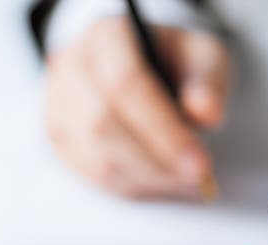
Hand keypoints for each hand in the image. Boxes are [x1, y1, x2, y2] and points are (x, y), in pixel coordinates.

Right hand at [44, 17, 229, 199]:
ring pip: (97, 158)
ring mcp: (59, 105)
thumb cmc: (176, 63)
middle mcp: (72, 67)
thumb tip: (206, 112)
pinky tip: (160, 179)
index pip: (125, 84)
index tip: (199, 163)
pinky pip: (93, 176)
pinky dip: (134, 185)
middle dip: (156, 161)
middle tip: (197, 178)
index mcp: (107, 36)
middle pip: (104, 125)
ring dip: (147, 178)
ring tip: (183, 178)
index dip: (163, 130)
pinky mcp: (60, 139)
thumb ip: (208, 81)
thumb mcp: (204, 57)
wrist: (148, 71)